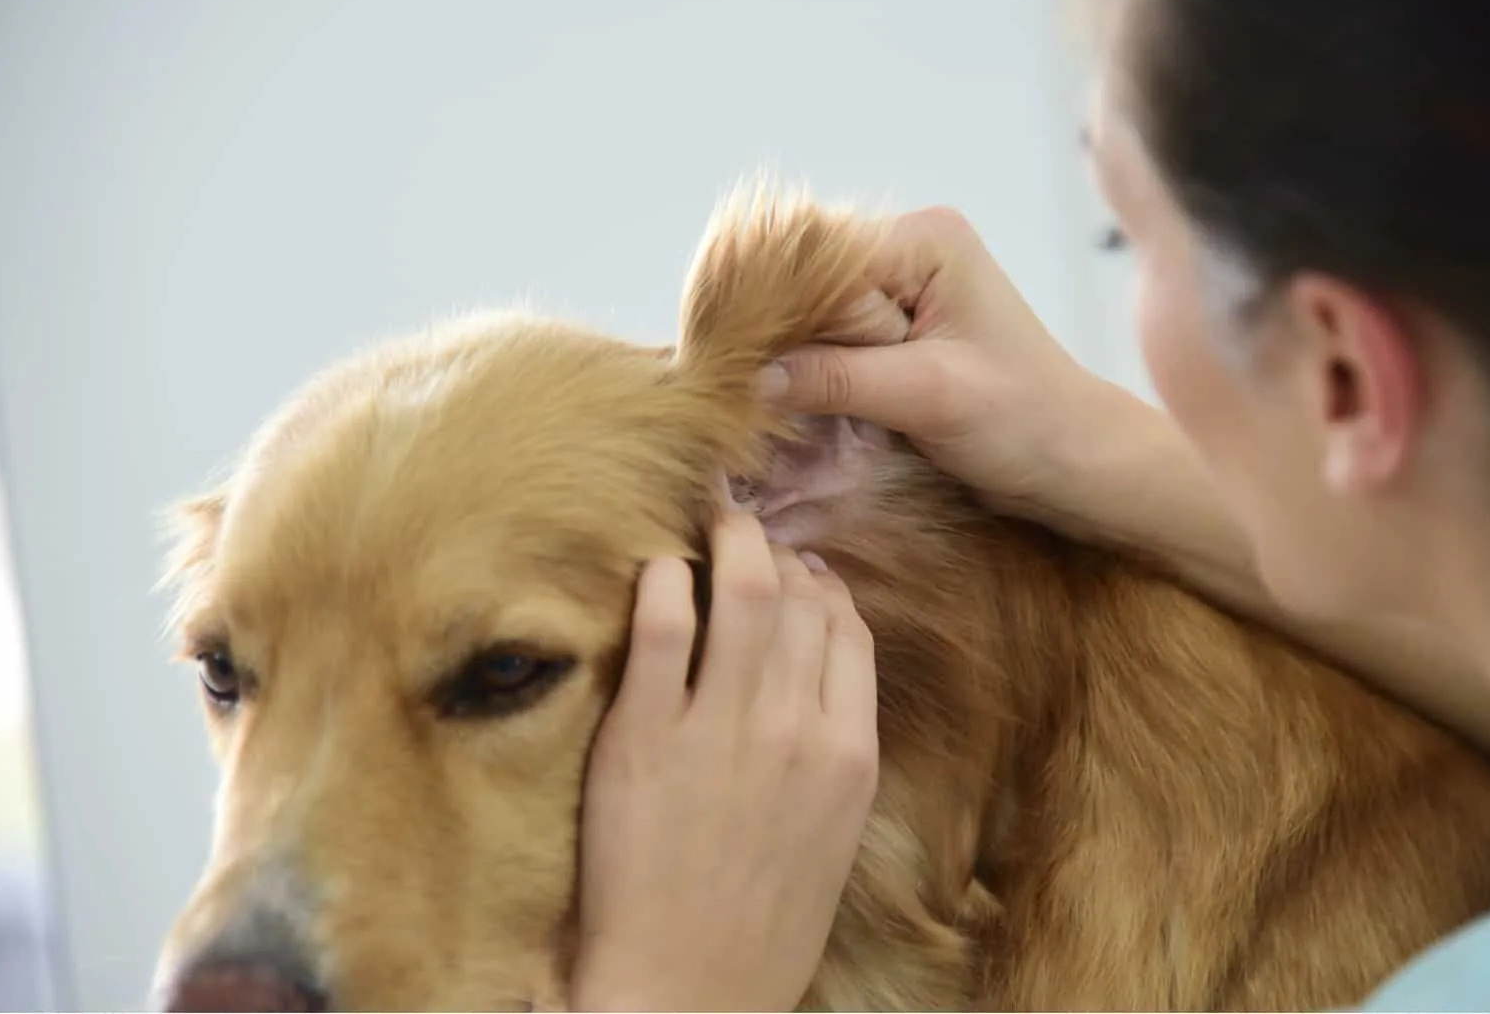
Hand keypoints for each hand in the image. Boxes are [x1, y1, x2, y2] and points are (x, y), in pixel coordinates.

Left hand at [571, 512, 878, 1011]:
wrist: (690, 991)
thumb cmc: (763, 919)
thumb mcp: (830, 832)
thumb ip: (832, 745)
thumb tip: (819, 669)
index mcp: (846, 752)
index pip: (846, 629)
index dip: (820, 585)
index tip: (796, 571)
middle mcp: (794, 729)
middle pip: (800, 598)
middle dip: (774, 550)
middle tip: (746, 532)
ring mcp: (720, 730)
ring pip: (743, 592)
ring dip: (729, 541)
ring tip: (713, 523)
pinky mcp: (643, 738)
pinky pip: (662, 629)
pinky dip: (665, 582)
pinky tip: (659, 571)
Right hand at [763, 207, 1114, 517]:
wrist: (1077, 462)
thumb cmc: (1027, 422)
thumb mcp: (929, 397)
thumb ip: (839, 379)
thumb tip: (750, 378)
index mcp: (924, 240)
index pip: (814, 256)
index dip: (769, 308)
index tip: (725, 360)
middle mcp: (905, 250)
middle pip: (802, 283)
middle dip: (773, 338)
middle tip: (735, 392)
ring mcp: (896, 291)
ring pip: (806, 317)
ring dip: (786, 362)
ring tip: (758, 406)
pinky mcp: (891, 333)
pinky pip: (824, 344)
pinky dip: (806, 377)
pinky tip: (788, 409)